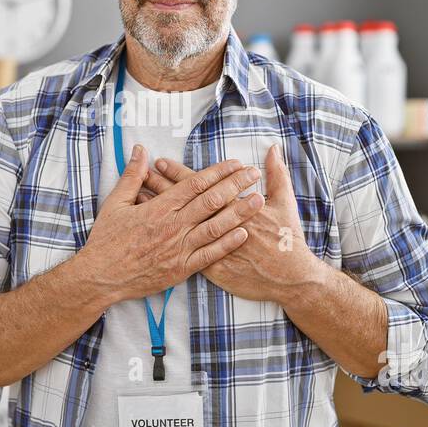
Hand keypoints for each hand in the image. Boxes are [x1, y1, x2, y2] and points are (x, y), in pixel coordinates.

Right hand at [74, 145, 264, 303]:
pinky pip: (209, 255)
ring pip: (215, 226)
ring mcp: (179, 248)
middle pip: (211, 201)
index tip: (235, 163)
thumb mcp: (115, 203)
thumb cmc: (107, 240)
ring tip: (258, 200)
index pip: (195, 184)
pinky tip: (243, 234)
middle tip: (254, 174)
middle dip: (235, 185)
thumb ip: (132, 176)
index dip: (218, 172)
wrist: (101, 277)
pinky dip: (227, 244)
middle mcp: (173, 226)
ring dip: (239, 212)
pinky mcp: (181, 269)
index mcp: (159, 208)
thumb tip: (141, 150)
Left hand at [142, 144, 327, 303]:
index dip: (177, 173)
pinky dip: (163, 240)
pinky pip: (179, 251)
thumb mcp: (285, 202)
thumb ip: (277, 174)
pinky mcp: (208, 268)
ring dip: (158, 212)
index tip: (159, 162)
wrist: (288, 278)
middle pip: (181, 202)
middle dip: (160, 187)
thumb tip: (273, 149)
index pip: (196, 185)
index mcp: (229, 205)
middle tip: (142, 175)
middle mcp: (215, 225)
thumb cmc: (287, 239)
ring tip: (138, 199)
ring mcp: (210, 248)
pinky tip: (150, 233)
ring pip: (176, 226)